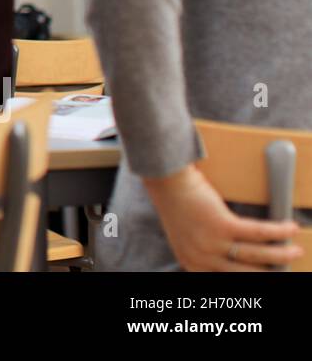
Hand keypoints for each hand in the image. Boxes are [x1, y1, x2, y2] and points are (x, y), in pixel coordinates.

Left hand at [144, 164, 302, 270]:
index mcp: (191, 264)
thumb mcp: (185, 237)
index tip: (266, 273)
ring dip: (281, 254)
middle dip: (270, 270)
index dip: (251, 277)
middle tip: (284, 267)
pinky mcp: (222, 225)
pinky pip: (259, 233)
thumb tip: (232, 259)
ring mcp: (212, 244)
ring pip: (257, 255)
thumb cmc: (176, 202)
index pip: (227, 281)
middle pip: (246, 272)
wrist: (166, 178)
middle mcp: (201, 258)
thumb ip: (203, 251)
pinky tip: (290, 228)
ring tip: (295, 251)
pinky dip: (278, 231)